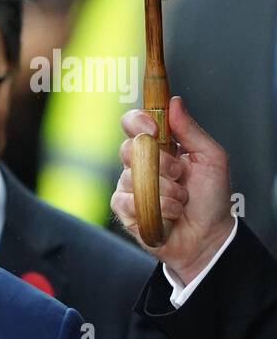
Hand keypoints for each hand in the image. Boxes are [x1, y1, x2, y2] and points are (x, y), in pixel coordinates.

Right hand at [111, 96, 233, 285]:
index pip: (135, 123)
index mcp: (160, 146)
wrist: (208, 235)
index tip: (154, 130)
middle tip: (178, 174)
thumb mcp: (210, 156)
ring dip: (165, 190)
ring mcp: (131, 187)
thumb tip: (173, 103)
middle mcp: (143, 164)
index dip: (138, 122)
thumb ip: (190, 130)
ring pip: (132, 177)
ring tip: (180, 199)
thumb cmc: (211, 199)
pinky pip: (127, 201)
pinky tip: (170, 213)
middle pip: (128, 148)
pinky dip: (157, 207)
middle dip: (159, 162)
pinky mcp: (126, 211)